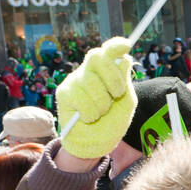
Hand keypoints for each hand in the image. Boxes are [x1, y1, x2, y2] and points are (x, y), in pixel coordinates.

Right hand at [56, 37, 136, 159]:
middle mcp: (88, 72)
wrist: (96, 144)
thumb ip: (125, 81)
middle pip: (96, 57)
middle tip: (117, 94)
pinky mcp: (64, 94)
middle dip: (112, 76)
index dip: (115, 45)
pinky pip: (80, 97)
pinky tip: (89, 117)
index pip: (108, 51)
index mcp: (105, 71)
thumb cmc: (111, 122)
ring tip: (102, 112)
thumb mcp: (125, 102)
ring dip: (102, 102)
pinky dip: (90, 111)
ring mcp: (75, 81)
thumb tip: (124, 59)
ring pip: (90, 81)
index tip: (126, 46)